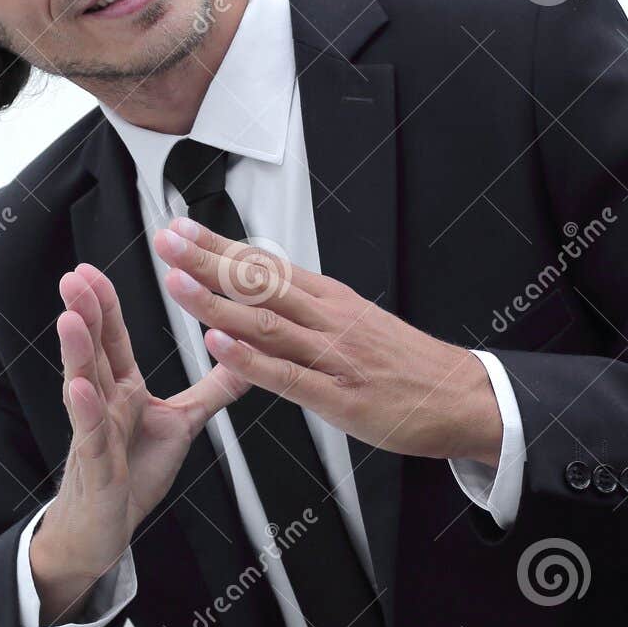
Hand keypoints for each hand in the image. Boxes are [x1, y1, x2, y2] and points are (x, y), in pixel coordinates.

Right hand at [32, 262, 246, 624]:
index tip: (92, 270)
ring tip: (71, 318)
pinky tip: (79, 387)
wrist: (106, 528)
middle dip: (84, 312)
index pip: (113, 340)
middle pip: (93, 352)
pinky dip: (87, 410)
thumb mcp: (182, 423)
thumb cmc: (134, 471)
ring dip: (77, 352)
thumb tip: (244, 357)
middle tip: (75, 276)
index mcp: (123, 389)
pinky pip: (92, 435)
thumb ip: (212, 389)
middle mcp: (104, 404)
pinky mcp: (98, 467)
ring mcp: (96, 433)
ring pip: (85, 386)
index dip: (106, 305)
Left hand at [152, 218, 502, 463]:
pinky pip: (288, 376)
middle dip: (207, 261)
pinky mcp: (340, 397)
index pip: (265, 264)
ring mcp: (334, 355)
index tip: (182, 229)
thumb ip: (306, 312)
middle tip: (167, 241)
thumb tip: (259, 295)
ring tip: (178, 283)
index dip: (219, 246)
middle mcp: (329, 318)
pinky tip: (221, 345)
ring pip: (267, 323)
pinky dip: (250, 359)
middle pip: (259, 284)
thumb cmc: (406, 364)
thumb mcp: (355, 323)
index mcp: (330, 299)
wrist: (460, 395)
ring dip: (218, 301)